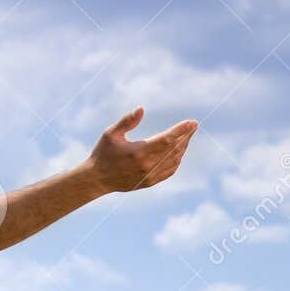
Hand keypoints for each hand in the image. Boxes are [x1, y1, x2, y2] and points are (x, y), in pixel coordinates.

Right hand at [84, 106, 198, 194]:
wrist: (97, 179)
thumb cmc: (103, 153)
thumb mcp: (110, 134)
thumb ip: (127, 121)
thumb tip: (141, 108)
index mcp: (138, 152)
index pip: (167, 139)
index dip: (181, 130)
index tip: (192, 122)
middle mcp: (146, 165)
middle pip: (174, 149)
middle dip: (185, 136)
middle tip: (192, 126)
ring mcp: (149, 175)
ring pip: (174, 160)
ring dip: (182, 147)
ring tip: (186, 136)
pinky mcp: (149, 182)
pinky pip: (169, 171)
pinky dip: (177, 160)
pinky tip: (178, 151)